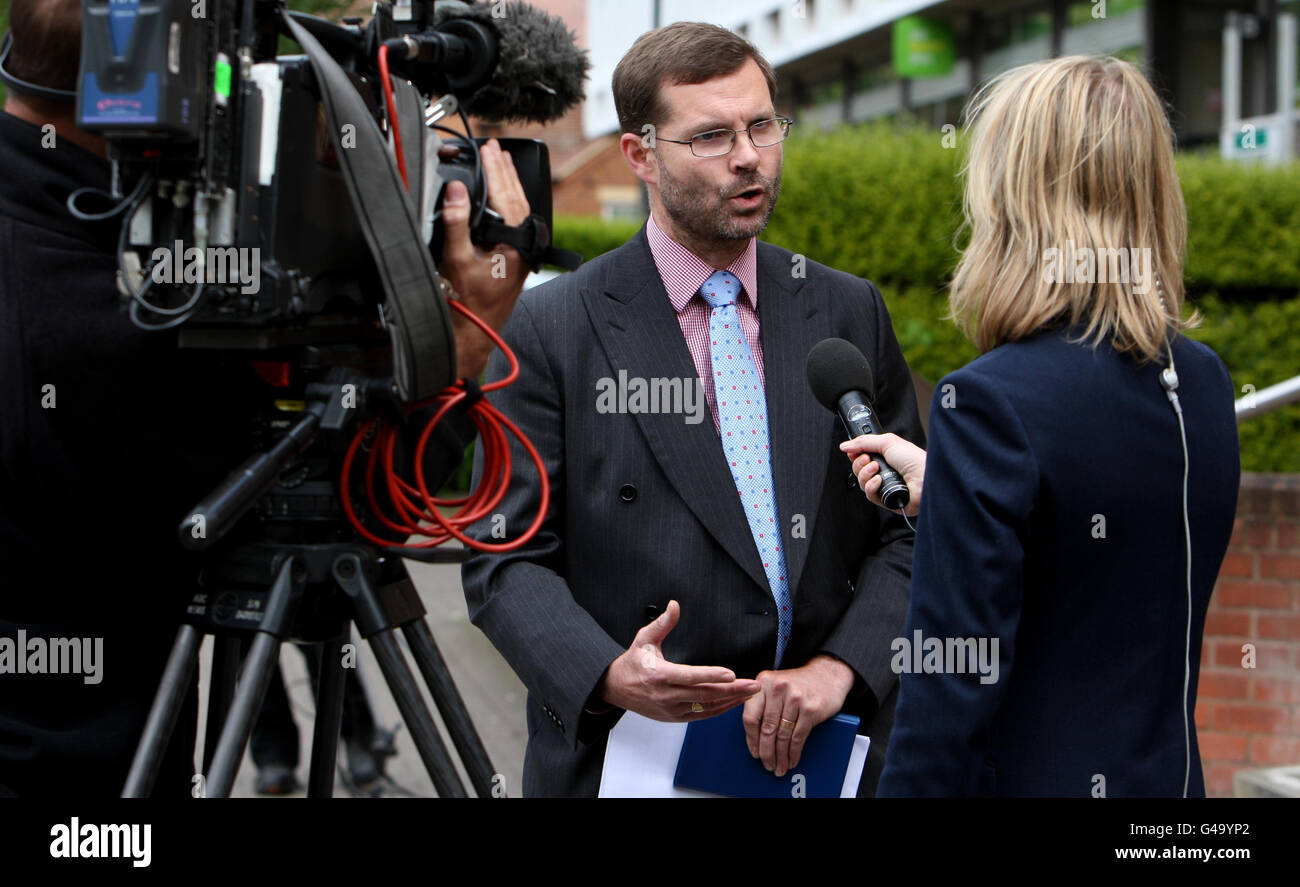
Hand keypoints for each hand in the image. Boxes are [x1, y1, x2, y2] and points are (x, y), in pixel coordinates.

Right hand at [438, 139, 531, 378]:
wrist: (474, 334)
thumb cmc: (467, 303)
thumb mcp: (456, 260)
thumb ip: (456, 222)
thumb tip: (457, 189)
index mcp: (514, 242)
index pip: (506, 195)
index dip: (495, 169)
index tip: (488, 148)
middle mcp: (522, 245)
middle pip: (517, 198)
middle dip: (505, 171)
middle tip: (495, 148)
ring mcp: (520, 253)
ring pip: (518, 210)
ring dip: (508, 185)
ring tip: (501, 164)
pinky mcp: (514, 259)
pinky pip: (515, 222)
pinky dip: (507, 203)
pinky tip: (502, 198)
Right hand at [599, 600, 761, 721]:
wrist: (614, 689)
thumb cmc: (631, 663)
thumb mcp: (643, 639)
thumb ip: (662, 623)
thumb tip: (675, 605)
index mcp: (659, 675)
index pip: (690, 676)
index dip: (712, 675)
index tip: (731, 674)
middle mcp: (665, 695)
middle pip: (704, 694)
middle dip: (732, 690)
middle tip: (753, 685)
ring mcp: (670, 709)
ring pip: (706, 707)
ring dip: (730, 701)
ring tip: (749, 693)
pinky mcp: (674, 717)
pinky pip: (701, 715)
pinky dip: (719, 709)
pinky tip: (732, 702)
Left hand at [742, 654, 854, 776]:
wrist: (827, 674)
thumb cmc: (798, 683)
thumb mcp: (775, 685)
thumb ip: (762, 703)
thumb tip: (752, 737)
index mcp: (763, 683)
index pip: (750, 717)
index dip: (751, 739)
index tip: (754, 753)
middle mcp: (777, 688)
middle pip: (766, 729)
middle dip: (766, 752)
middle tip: (767, 765)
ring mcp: (795, 698)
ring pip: (783, 735)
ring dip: (780, 756)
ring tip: (779, 767)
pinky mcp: (810, 709)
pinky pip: (798, 737)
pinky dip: (794, 753)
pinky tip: (791, 760)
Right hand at [840, 433, 925, 516]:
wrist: (925, 477)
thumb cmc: (914, 459)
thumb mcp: (887, 441)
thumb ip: (863, 442)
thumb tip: (845, 445)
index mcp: (885, 457)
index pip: (861, 457)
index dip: (855, 455)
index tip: (854, 451)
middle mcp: (883, 471)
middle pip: (858, 470)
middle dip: (860, 463)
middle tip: (869, 460)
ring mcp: (884, 486)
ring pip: (861, 483)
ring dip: (865, 474)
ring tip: (877, 469)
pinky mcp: (886, 500)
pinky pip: (869, 495)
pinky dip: (871, 486)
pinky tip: (880, 480)